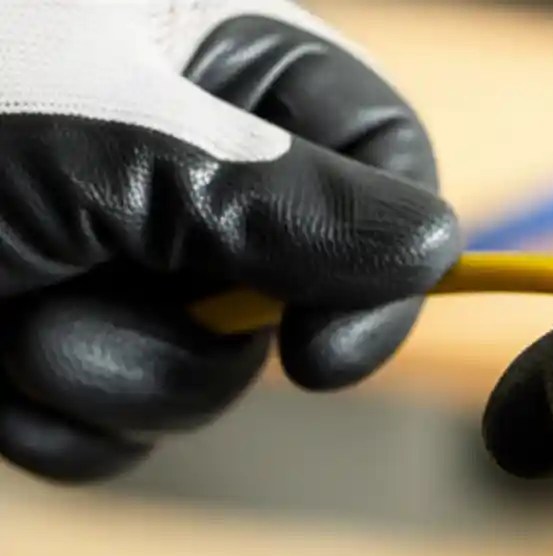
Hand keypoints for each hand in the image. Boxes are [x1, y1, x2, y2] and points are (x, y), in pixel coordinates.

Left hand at [0, 1, 460, 480]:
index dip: (382, 263)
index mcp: (221, 62)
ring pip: (203, 374)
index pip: (381, 156)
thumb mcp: (116, 144)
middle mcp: (185, 156)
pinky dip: (54, 421)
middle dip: (194, 335)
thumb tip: (438, 247)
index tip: (324, 358)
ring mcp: (118, 250)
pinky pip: (116, 424)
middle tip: (81, 293)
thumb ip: (294, 202)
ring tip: (3, 317)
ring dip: (109, 377)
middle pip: (293, 288)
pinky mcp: (54, 329)